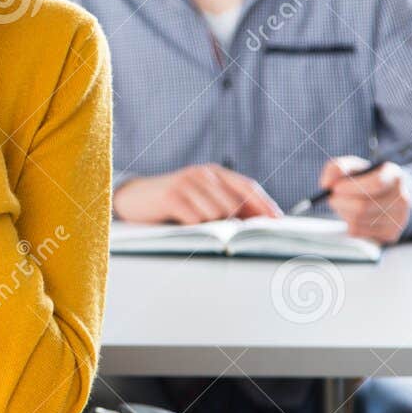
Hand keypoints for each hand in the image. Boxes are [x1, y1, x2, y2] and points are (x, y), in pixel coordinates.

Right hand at [113, 164, 281, 222]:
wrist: (133, 198)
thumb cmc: (171, 203)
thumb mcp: (199, 199)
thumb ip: (224, 206)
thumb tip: (256, 223)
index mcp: (214, 172)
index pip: (248, 187)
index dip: (265, 205)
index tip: (278, 222)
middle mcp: (202, 174)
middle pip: (235, 203)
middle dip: (237, 223)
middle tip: (234, 239)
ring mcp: (187, 183)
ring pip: (217, 213)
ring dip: (211, 228)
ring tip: (196, 229)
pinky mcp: (172, 196)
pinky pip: (196, 219)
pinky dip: (195, 229)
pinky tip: (184, 228)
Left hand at [320, 155, 410, 242]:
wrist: (381, 197)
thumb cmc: (362, 179)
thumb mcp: (350, 167)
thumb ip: (336, 168)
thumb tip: (326, 184)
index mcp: (393, 175)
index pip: (376, 183)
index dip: (352, 187)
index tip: (335, 188)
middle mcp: (401, 197)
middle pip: (363, 206)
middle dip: (341, 202)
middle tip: (330, 199)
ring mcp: (398, 218)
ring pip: (358, 220)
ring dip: (343, 212)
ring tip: (343, 205)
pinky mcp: (391, 234)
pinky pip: (359, 232)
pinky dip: (348, 224)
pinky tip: (352, 216)